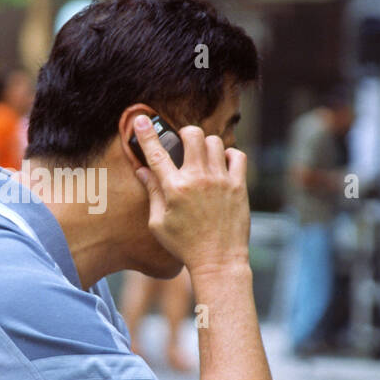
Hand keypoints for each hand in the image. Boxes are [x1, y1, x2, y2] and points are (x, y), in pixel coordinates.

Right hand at [132, 116, 249, 273]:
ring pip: (215, 142)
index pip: (156, 153)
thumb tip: (143, 171)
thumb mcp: (158, 224)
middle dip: (185, 133)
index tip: (140, 118)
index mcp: (174, 189)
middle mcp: (198, 179)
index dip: (146, 133)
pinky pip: (237, 155)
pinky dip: (229, 156)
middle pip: (193, 135)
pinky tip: (222, 166)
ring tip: (203, 159)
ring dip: (206, 145)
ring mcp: (221, 181)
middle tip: (183, 143)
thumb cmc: (185, 246)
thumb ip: (152, 193)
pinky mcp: (239, 186)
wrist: (218, 261)